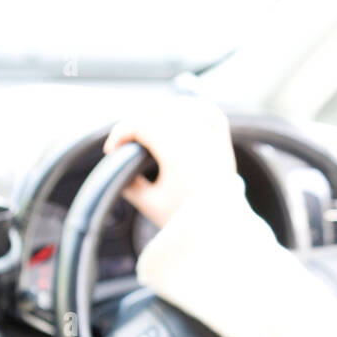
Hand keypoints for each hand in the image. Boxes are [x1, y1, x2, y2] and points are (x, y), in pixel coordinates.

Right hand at [102, 97, 236, 229]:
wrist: (223, 230)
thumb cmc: (189, 222)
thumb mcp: (150, 205)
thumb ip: (129, 184)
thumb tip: (120, 171)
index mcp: (177, 151)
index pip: (140, 125)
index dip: (120, 133)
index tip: (112, 151)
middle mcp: (196, 138)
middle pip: (158, 110)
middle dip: (136, 121)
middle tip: (125, 142)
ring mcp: (212, 138)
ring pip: (183, 106)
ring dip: (161, 111)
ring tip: (146, 128)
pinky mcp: (224, 144)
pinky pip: (209, 112)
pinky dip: (193, 108)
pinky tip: (181, 114)